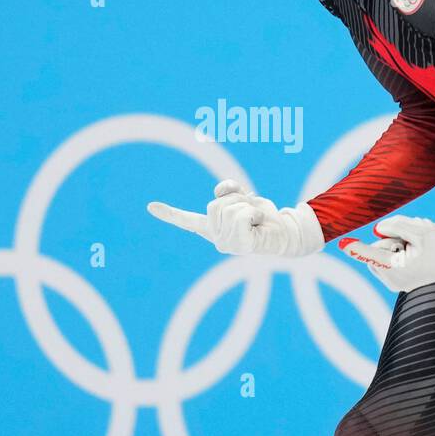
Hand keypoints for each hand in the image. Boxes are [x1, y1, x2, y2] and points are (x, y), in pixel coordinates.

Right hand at [148, 179, 323, 256]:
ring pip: (230, 208)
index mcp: (213, 228)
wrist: (285, 234)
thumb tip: (221, 190)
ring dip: (247, 205)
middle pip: (216, 204)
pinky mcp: (240, 245)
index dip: (169, 213)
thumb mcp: (243, 197)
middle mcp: (216, 239)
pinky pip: (241, 215)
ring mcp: (227, 244)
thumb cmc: (263, 217)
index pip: (187, 220)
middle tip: (251, 211)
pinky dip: (252, 210)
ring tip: (256, 218)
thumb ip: (230, 191)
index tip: (150, 206)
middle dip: (237, 200)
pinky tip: (258, 221)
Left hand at [340, 214, 434, 292]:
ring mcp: (396, 283)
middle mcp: (394, 280)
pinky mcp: (398, 281)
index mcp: (398, 270)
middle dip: (390, 240)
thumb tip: (376, 230)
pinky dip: (398, 250)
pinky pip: (388, 258)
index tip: (341, 243)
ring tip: (417, 245)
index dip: (356, 247)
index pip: (372, 255)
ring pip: (382, 254)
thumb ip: (395, 226)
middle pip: (376, 251)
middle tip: (412, 240)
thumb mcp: (418, 229)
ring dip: (396, 243)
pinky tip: (416, 250)